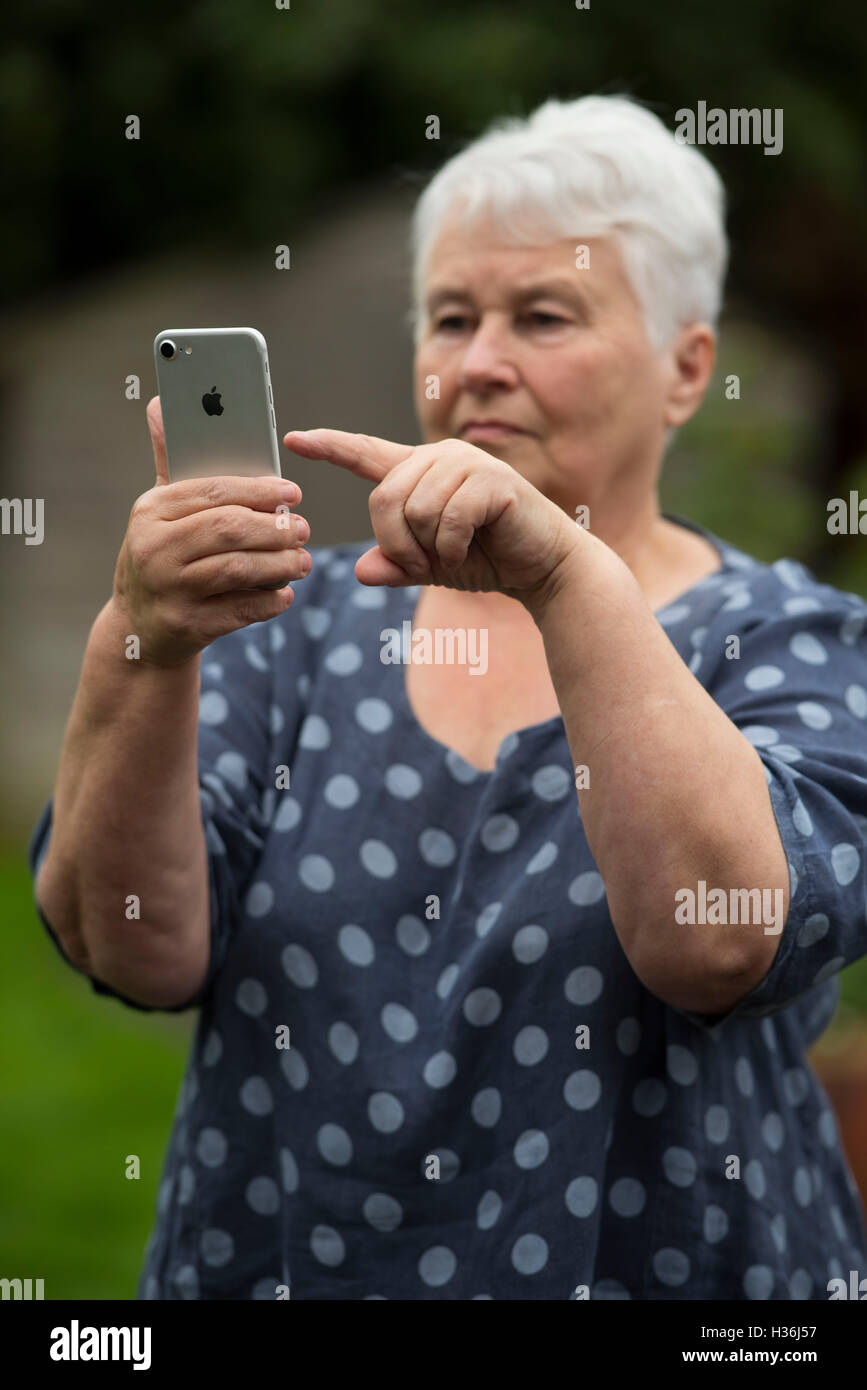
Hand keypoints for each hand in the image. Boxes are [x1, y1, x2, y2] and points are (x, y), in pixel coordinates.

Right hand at [111, 398, 312, 665]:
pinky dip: (268, 602)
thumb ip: (172, 460)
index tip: (292, 492)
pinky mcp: (187, 624)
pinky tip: (284, 594)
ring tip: (302, 561)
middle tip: (302, 529)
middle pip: (228, 529)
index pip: (213, 491)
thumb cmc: (162, 556)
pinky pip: (239, 610)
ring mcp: (169, 589)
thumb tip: (160, 402)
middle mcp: (155, 548)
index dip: (258, 490)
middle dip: (273, 528)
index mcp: (152, 511)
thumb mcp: (159, 510)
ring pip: (237, 569)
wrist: (139, 627)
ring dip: (279, 565)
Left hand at [283, 429, 578, 600]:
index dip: (329, 446)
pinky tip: (469, 551)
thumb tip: (361, 572)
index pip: (366, 452)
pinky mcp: (492, 480)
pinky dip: (452, 549)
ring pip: (413, 510)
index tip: (294, 439)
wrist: (544, 568)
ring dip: (427, 549)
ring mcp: (468, 463)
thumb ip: (395, 565)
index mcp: (420, 471)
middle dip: (395, 543)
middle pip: (382, 498)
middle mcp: (441, 457)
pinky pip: (447, 519)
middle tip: (421, 566)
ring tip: (450, 557)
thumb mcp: (431, 567)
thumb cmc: (488, 559)